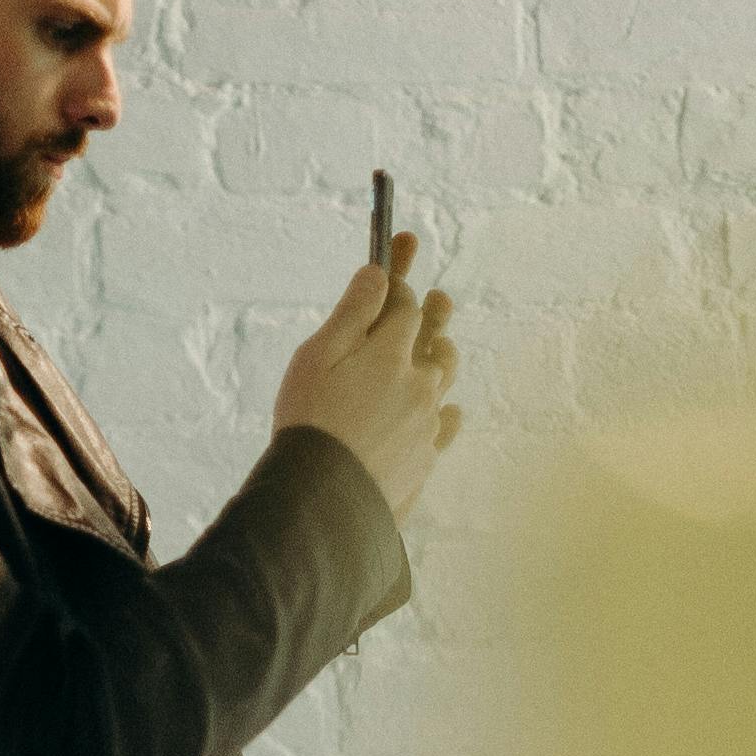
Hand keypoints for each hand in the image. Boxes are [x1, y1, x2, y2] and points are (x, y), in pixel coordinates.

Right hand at [272, 230, 462, 526]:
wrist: (323, 499)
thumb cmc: (309, 422)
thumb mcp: (317, 357)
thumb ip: (352, 314)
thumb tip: (379, 274)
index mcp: (390, 353)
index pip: (404, 303)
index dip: (400, 277)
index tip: (398, 256)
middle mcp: (418, 384)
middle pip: (435, 337)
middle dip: (434, 312)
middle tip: (438, 297)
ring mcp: (426, 423)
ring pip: (444, 379)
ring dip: (440, 357)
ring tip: (438, 347)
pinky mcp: (425, 459)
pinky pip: (446, 426)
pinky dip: (445, 412)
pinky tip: (445, 411)